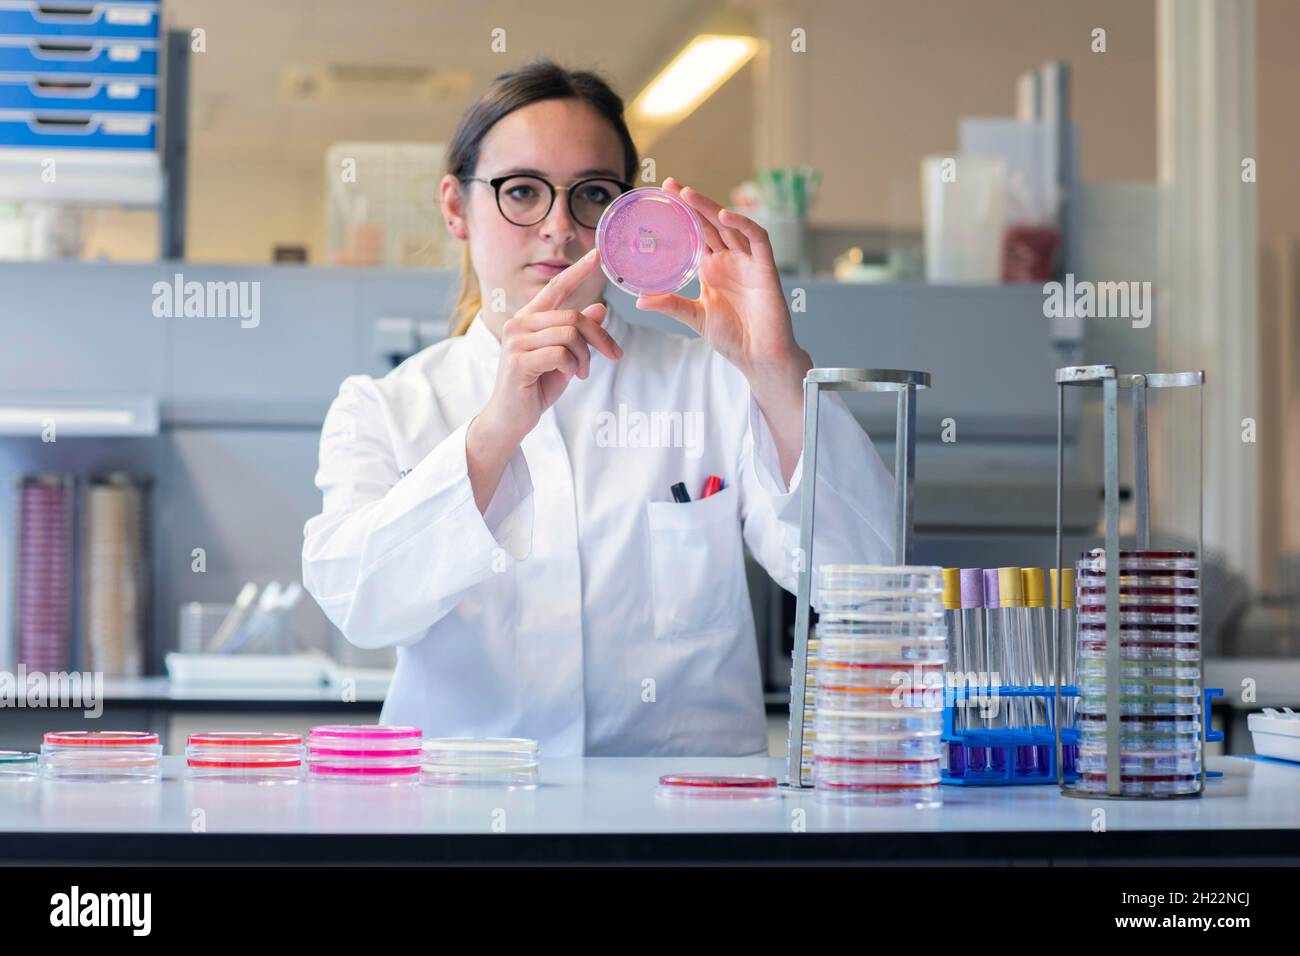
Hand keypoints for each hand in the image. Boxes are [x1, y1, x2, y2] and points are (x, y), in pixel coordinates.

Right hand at [475, 248, 623, 448]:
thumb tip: (600, 308)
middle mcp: (519, 324)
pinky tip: (568, 377)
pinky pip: (561, 354)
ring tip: (581, 372)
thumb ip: (578, 333)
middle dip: (599, 337)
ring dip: (585, 357)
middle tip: (613, 355)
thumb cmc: (536, 387)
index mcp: (529, 318)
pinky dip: (572, 367)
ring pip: (569, 334)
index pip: (556, 287)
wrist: (511, 418)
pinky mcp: (518, 360)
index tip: (598, 255)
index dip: (578, 271)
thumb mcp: (565, 357)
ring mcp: (516, 341)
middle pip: (573, 316)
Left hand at [634, 178, 809, 386]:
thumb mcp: (695, 317)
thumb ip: (670, 304)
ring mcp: (748, 263)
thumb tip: (639, 300)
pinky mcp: (766, 269)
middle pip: (710, 223)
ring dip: (711, 208)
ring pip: (730, 226)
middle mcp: (730, 260)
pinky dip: (743, 225)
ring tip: (688, 195)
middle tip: (670, 185)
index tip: (663, 196)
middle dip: (692, 203)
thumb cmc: (733, 338)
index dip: (683, 214)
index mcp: (712, 268)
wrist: (759, 357)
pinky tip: (725, 217)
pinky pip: (758, 239)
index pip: (696, 233)